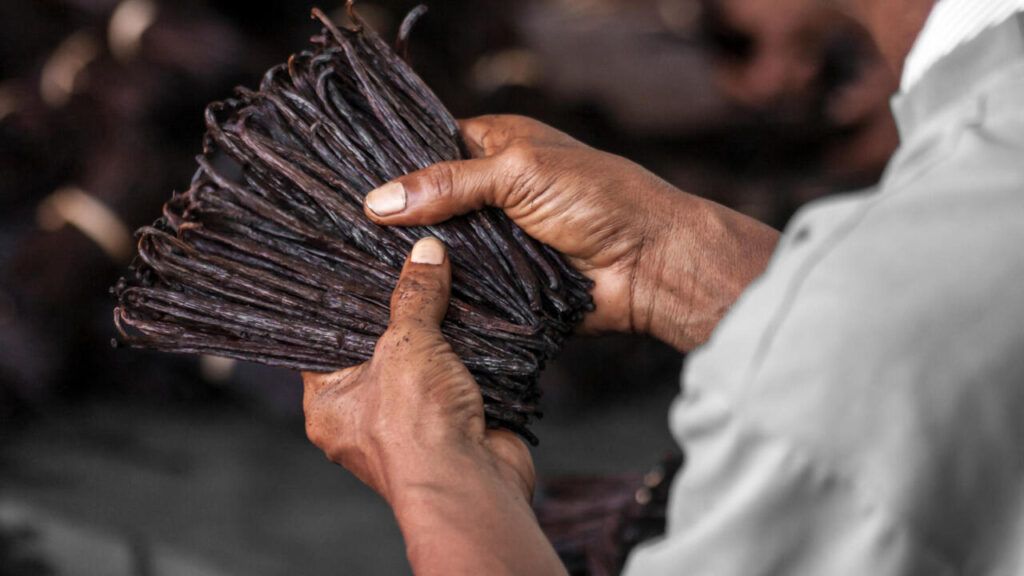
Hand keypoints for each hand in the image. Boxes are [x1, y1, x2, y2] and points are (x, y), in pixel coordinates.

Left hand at [303, 237, 565, 574]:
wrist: (472, 486)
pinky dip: (469, 355)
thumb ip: (414, 296)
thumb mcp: (407, 345)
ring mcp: (410, 421)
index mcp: (328, 403)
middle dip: (401, 313)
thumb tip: (426, 252)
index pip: (325, 341)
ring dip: (440, 334)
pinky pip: (457, 377)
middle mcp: (363, 416)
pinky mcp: (452, 423)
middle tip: (409, 265)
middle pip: (380, 348)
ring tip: (447, 282)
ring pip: (422, 362)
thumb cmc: (415, 428)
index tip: (361, 265)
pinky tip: (478, 320)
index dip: (345, 303)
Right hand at [364, 115, 778, 351]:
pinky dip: (440, 290)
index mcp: (496, 147)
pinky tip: (401, 295)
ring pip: (440, 248)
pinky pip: (460, 285)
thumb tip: (380, 200)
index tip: (348, 184)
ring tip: (358, 267)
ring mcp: (496, 239)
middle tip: (344, 232)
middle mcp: (491, 191)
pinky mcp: (503, 282)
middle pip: (429, 203)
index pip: (429, 148)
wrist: (650, 265)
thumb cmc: (600, 198)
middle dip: (399, 219)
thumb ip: (449, 184)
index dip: (395, 165)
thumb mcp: (519, 174)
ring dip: (417, 258)